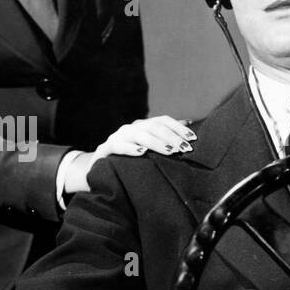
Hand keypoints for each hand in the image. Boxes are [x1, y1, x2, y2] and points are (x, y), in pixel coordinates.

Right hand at [62, 116, 195, 195]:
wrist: (97, 168)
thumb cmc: (127, 159)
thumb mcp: (145, 148)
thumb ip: (163, 137)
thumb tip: (188, 124)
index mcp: (141, 126)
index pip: (162, 121)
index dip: (178, 128)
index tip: (193, 138)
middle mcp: (130, 128)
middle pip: (153, 127)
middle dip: (171, 137)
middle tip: (185, 148)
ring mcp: (117, 137)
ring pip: (139, 135)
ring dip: (156, 143)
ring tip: (170, 151)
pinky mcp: (105, 149)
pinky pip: (118, 146)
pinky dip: (130, 148)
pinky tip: (141, 152)